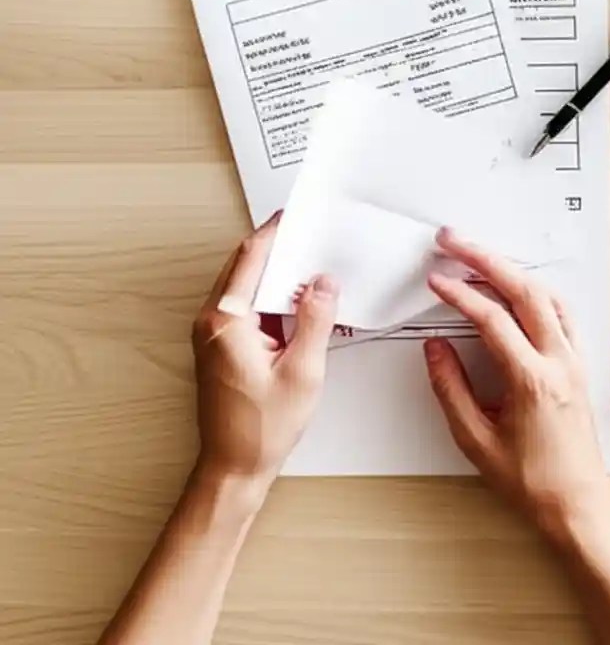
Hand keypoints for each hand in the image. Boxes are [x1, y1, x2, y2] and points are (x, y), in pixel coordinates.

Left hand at [190, 213, 339, 495]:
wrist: (234, 466)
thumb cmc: (260, 428)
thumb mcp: (302, 370)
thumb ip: (314, 320)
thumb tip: (323, 283)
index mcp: (226, 322)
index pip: (251, 260)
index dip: (275, 234)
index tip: (293, 216)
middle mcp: (211, 324)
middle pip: (245, 269)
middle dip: (280, 252)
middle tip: (311, 239)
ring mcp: (212, 336)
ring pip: (247, 290)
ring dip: (278, 279)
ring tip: (312, 273)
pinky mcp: (220, 348)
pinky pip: (247, 310)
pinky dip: (272, 303)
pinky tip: (299, 308)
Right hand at [423, 228, 609, 533]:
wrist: (576, 500)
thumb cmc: (532, 480)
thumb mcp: (476, 440)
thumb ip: (452, 390)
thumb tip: (436, 350)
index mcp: (533, 380)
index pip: (492, 319)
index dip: (460, 294)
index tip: (435, 279)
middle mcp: (559, 362)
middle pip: (525, 291)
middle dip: (486, 259)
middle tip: (454, 241)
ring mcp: (574, 361)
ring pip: (548, 296)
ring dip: (513, 271)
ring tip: (481, 257)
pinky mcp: (578, 366)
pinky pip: (562, 313)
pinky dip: (537, 292)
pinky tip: (519, 287)